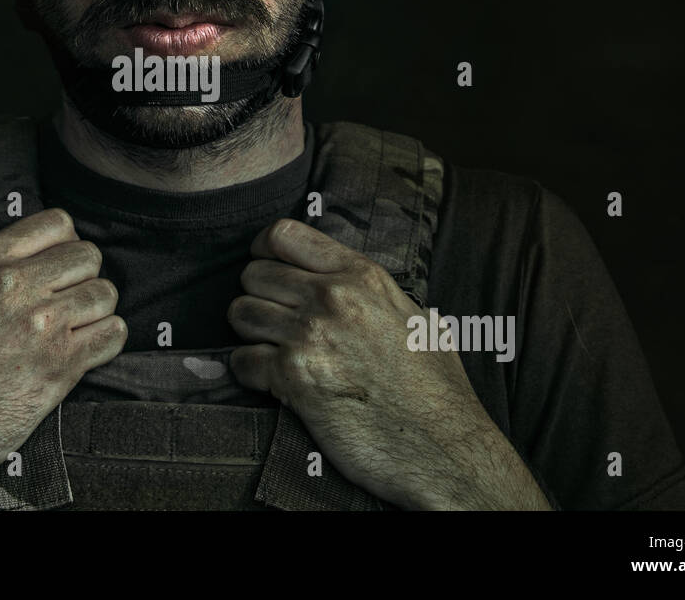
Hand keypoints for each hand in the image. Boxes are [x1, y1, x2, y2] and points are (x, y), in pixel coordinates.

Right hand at [0, 207, 126, 509]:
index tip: (56, 263)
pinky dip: (106, 341)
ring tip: (74, 328)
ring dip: (95, 311)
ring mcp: (42, 326)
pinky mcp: (62, 366)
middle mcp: (14, 286)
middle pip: (88, 255)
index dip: (62, 242)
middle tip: (65, 300)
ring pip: (105, 294)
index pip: (56, 222)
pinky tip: (85, 350)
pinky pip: (113, 334)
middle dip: (82, 277)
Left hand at [228, 218, 548, 509]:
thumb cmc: (437, 389)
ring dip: (250, 333)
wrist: (444, 448)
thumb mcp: (418, 318)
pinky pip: (242, 361)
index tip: (266, 266)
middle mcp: (332, 298)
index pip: (285, 235)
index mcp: (362, 276)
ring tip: (271, 349)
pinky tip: (272, 381)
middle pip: (254, 274)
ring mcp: (310, 336)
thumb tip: (350, 284)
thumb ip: (377, 293)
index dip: (265, 250)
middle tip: (273, 321)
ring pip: (240, 313)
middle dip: (258, 296)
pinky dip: (249, 372)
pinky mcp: (293, 378)